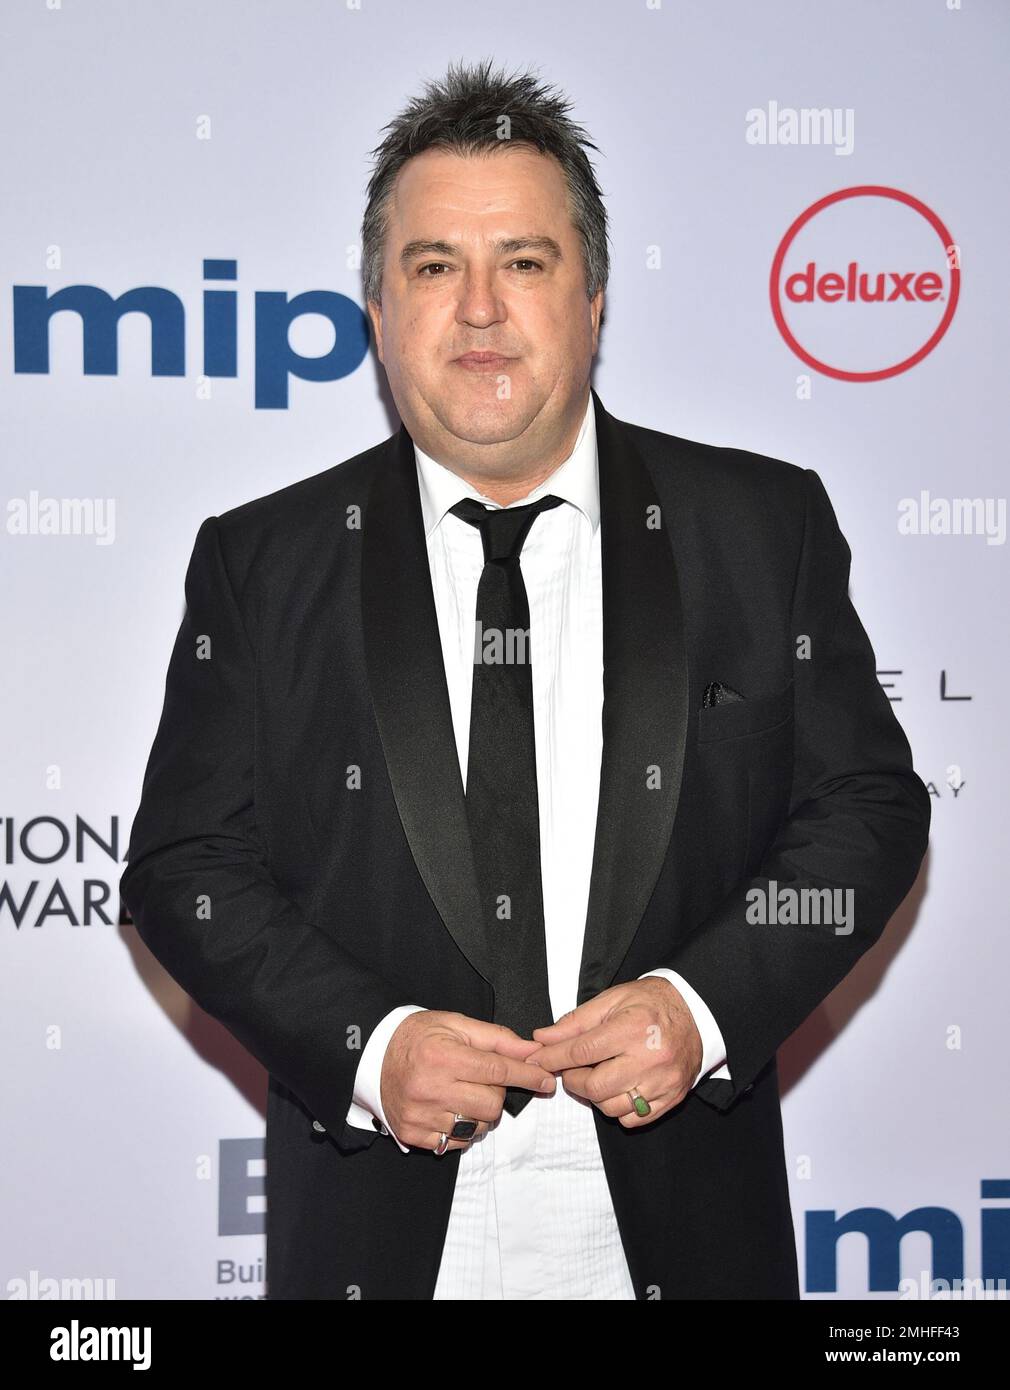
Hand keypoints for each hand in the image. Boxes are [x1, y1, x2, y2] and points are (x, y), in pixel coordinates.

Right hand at [380, 1012, 556, 1150]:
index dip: (527, 1076)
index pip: (497, 1071)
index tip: (546, 1080)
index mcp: (443, 1057)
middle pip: (491, 1105)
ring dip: (480, 1113)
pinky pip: (455, 1143)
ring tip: (464, 1094)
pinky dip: (462, 1129)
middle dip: (497, 1093)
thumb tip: (532, 1050)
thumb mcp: (456, 1025)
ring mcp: (420, 1115)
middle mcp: (430, 1089)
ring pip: (477, 1127)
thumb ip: (496, 1039)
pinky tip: (450, 1109)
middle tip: (482, 1079)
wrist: (373, 1054)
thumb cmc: (418, 1036)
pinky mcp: (412, 1134)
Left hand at [528, 978, 702, 1127]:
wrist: (697, 1011)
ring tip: (595, 1076)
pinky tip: (616, 1088)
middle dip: (572, 1080)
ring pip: (611, 1108)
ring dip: (594, 1096)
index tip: (537, 1060)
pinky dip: (618, 1109)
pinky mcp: (672, 1098)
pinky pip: (634, 1119)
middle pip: (594, 1086)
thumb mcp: (613, 999)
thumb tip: (543, 1038)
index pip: (581, 1052)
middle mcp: (649, 1059)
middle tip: (570, 1068)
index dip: (553, 1058)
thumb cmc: (652, 1002)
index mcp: (632, 1029)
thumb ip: (576, 1021)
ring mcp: (662, 1083)